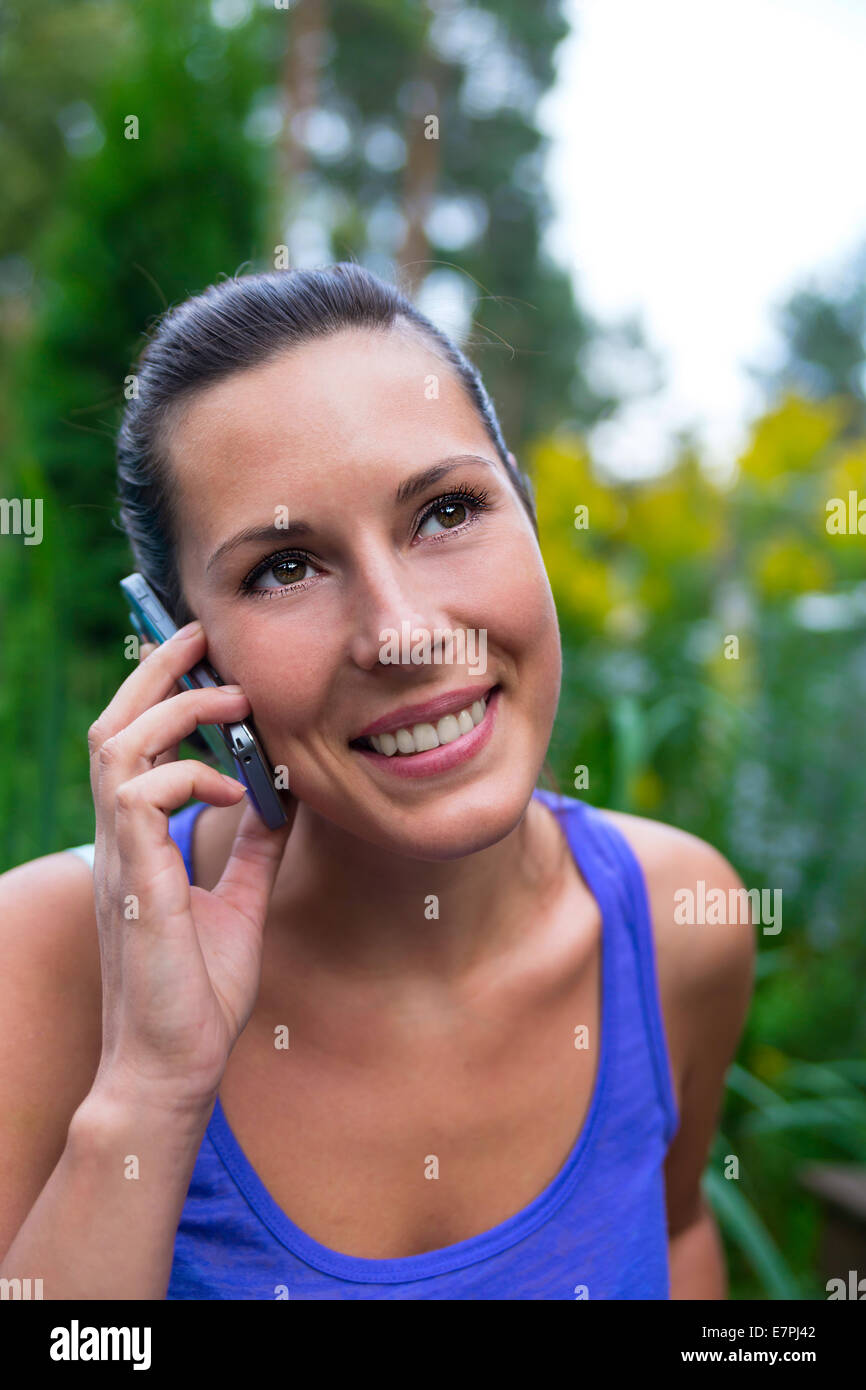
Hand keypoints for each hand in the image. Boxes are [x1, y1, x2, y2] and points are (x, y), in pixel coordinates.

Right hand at [87, 620, 294, 1112]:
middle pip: (114, 725)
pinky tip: (234, 794)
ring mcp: (119, 857)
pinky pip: (139, 794)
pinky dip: (189, 777)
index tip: (205, 657)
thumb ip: (253, 845)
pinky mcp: (133, 880)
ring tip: (232, 702)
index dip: (161, 692)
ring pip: (116, 744)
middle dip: (156, 670)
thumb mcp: (239, 899)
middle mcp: (118, 840)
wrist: (175, 1066)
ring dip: (175, 709)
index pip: (135, 744)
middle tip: (203, 635)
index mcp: (137, 842)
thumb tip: (283, 794)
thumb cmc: (198, 993)